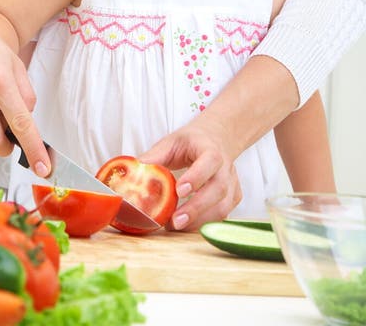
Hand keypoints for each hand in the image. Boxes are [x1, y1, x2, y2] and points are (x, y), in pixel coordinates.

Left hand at [139, 116, 241, 230]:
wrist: (216, 138)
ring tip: (176, 226)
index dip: (196, 177)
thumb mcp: (171, 143)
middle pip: (218, 189)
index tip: (179, 191)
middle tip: (176, 221)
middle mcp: (226, 167)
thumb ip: (154, 158)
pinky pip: (224, 214)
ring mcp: (232, 184)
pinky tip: (188, 225)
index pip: (209, 162)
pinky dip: (206, 223)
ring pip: (224, 207)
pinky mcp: (234, 197)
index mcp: (211, 149)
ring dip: (200, 220)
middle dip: (197, 208)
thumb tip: (131, 175)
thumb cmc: (192, 142)